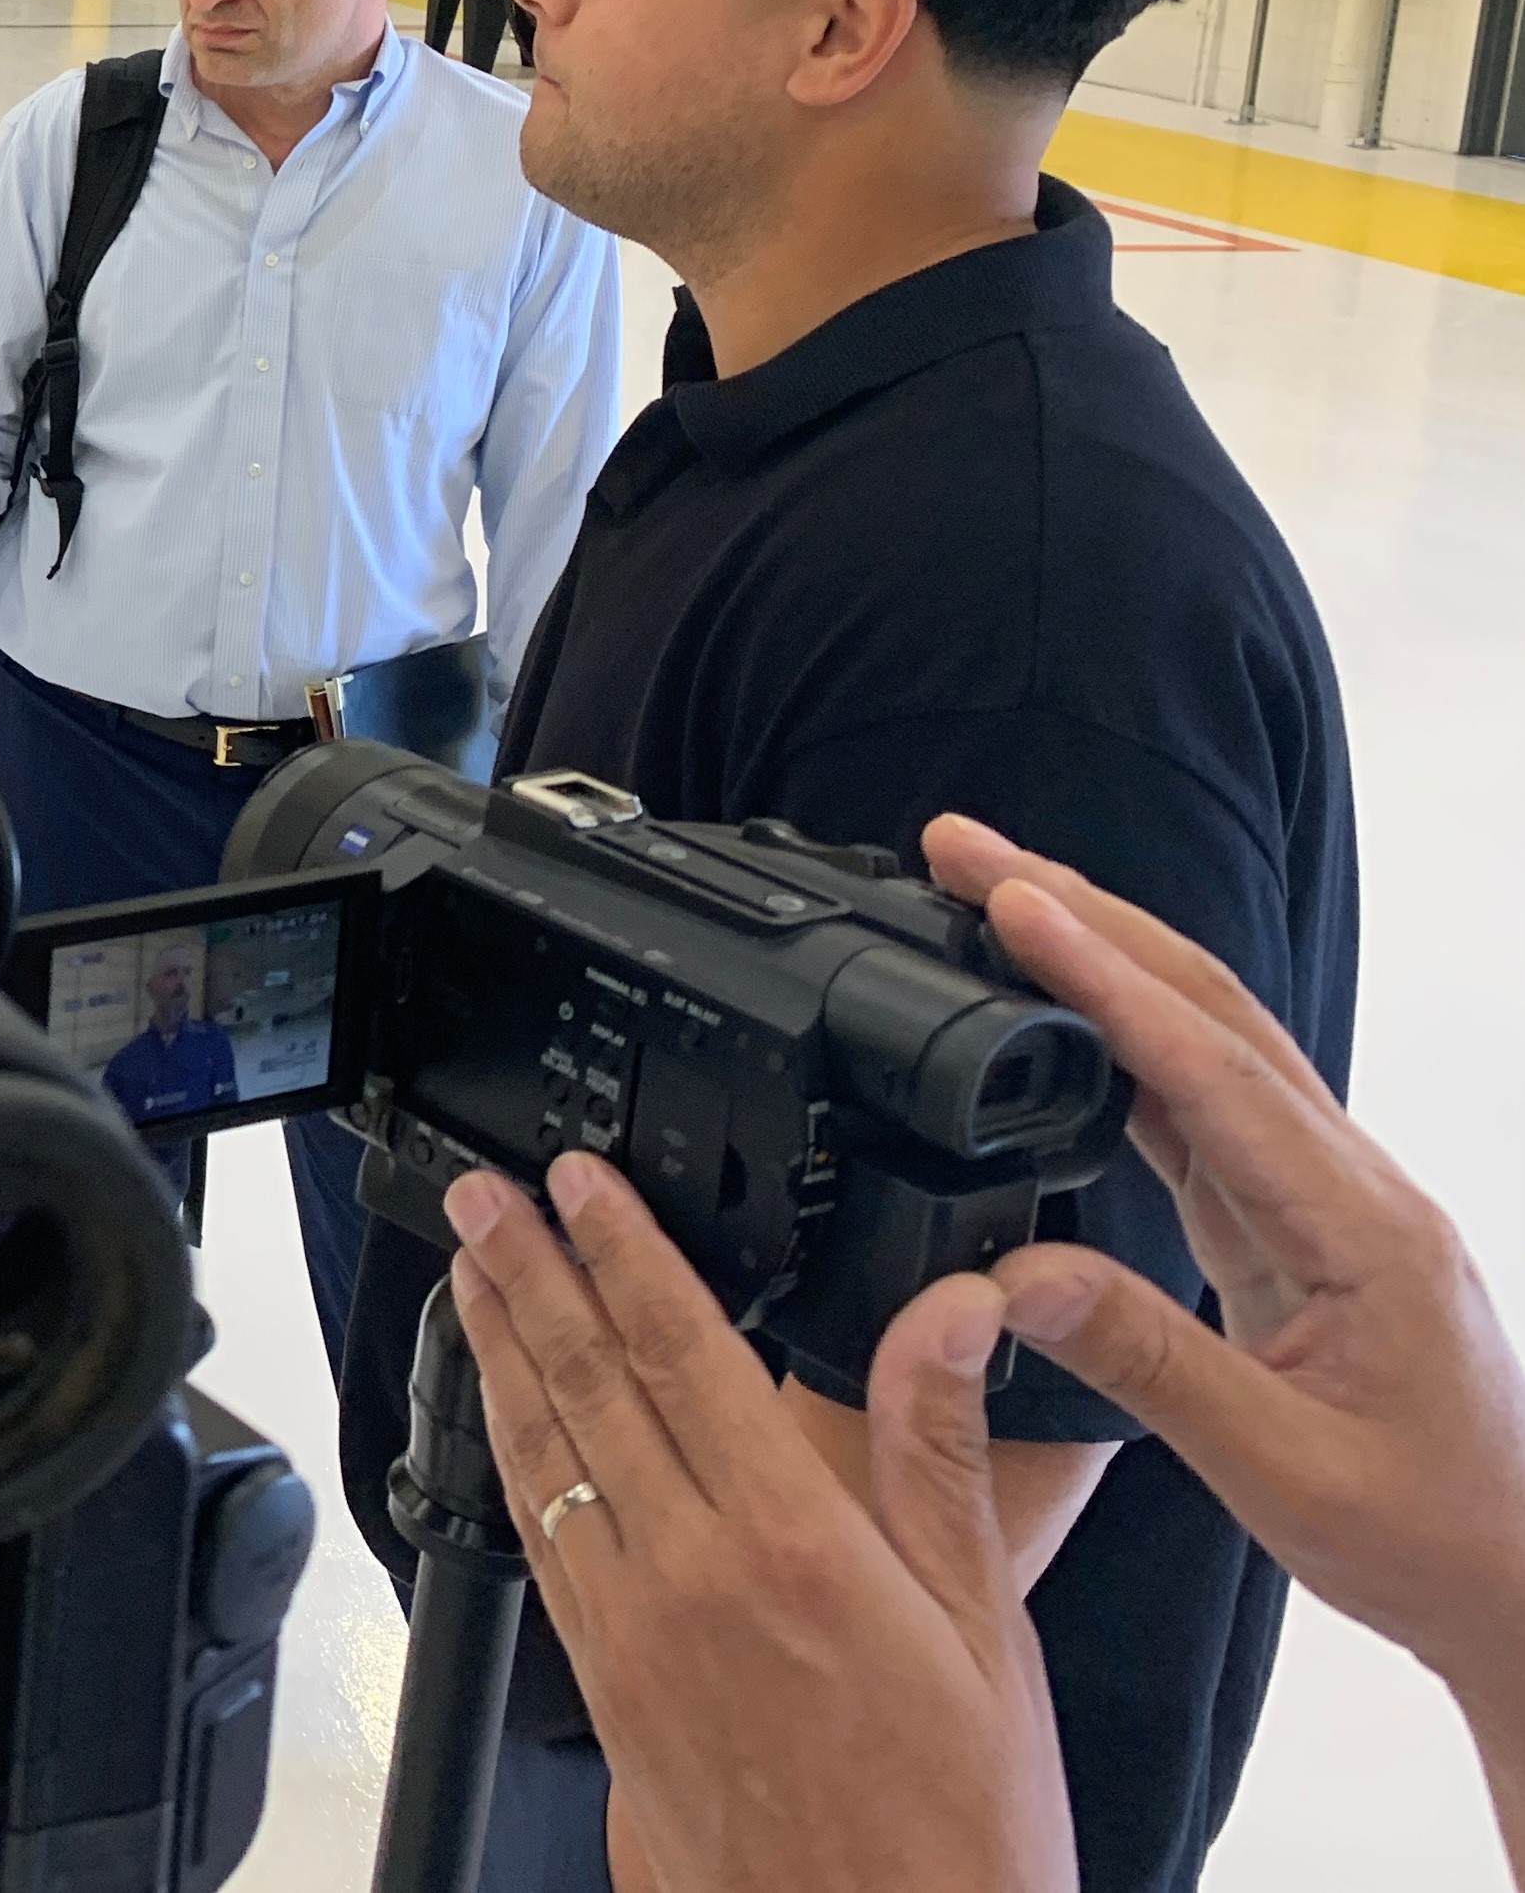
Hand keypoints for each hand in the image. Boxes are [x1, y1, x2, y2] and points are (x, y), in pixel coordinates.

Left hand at [446, 1153, 1075, 1892]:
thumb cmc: (955, 1823)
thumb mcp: (986, 1627)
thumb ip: (942, 1453)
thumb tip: (950, 1312)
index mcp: (790, 1543)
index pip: (683, 1348)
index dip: (623, 1247)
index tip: (579, 1181)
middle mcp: (690, 1575)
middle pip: (588, 1381)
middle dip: (529, 1272)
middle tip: (485, 1196)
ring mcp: (632, 1629)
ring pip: (544, 1453)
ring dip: (500, 1349)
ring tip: (472, 1271)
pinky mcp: (604, 1682)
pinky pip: (540, 1538)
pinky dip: (513, 1454)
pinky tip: (505, 1417)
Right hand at [926, 817, 1524, 1758]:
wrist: (1521, 1582)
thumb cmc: (1430, 1534)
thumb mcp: (1283, 1472)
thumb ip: (1147, 1363)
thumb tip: (1012, 1278)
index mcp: (1357, 1228)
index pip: (1206, 1066)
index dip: (1097, 975)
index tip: (1005, 900)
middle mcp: (1345, 1186)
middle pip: (1205, 1009)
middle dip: (1083, 915)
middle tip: (963, 849)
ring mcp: (1322, 1199)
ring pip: (1199, 1040)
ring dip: (1094, 960)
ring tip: (988, 899)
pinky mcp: (1293, 1226)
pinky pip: (1195, 1105)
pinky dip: (1114, 1042)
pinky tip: (1050, 1019)